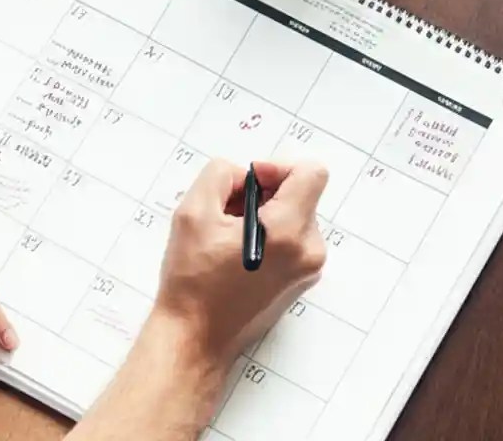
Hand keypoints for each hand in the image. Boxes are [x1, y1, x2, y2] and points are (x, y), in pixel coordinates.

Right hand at [153, 159, 327, 366]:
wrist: (197, 336)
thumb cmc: (192, 282)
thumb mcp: (191, 213)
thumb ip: (219, 175)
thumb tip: (240, 174)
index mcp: (288, 231)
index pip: (311, 173)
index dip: (277, 166)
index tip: (250, 181)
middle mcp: (309, 250)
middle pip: (299, 194)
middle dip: (262, 194)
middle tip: (225, 212)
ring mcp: (308, 269)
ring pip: (293, 216)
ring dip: (261, 215)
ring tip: (225, 238)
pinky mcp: (300, 280)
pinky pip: (290, 239)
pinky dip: (266, 235)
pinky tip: (235, 254)